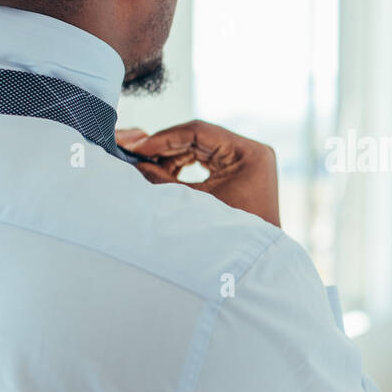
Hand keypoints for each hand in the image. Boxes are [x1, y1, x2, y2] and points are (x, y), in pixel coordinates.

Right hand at [115, 120, 280, 226]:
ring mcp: (246, 159)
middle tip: (139, 155)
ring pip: (201, 147)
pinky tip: (165, 172)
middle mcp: (250, 151)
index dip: (166, 138)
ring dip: (174, 156)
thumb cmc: (232, 234)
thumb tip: (137, 164)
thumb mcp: (195, 203)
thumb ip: (164, 181)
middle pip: (200, 138)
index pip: (200, 132)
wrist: (253, 259)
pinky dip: (186, 164)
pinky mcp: (239, 168)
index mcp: (248, 153)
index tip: (141, 146)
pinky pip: (207, 158)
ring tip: (150, 166)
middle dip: (167, 147)